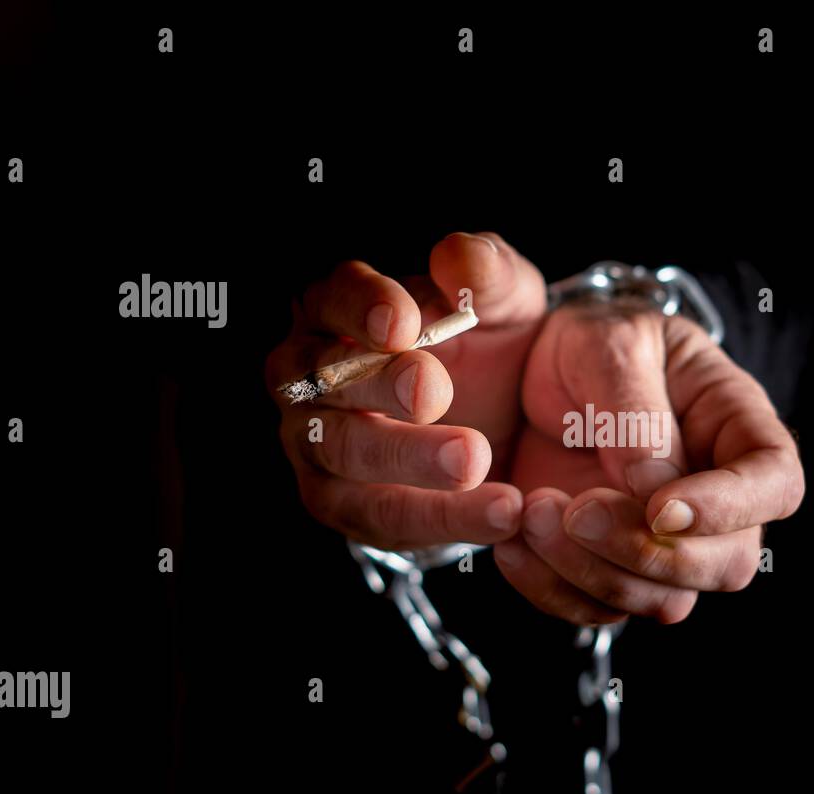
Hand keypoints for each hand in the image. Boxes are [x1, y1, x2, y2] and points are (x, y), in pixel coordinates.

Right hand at [264, 233, 545, 549]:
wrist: (503, 423)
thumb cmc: (487, 348)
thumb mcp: (504, 304)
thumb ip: (488, 274)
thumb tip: (458, 256)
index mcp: (337, 310)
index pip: (333, 298)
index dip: (362, 308)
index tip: (402, 323)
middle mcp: (309, 376)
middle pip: (326, 379)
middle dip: (380, 386)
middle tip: (433, 391)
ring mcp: (315, 443)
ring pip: (343, 453)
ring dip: (407, 459)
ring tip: (475, 460)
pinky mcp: (343, 504)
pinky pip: (377, 516)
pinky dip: (435, 517)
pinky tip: (494, 512)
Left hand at [493, 301, 805, 624]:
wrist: (529, 368)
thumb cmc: (590, 342)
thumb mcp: (609, 346)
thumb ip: (635, 414)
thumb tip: (655, 494)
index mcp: (735, 425)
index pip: (775, 482)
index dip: (730, 508)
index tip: (662, 507)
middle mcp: (715, 497)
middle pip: (728, 562)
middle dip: (650, 552)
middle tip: (577, 510)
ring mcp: (667, 541)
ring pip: (665, 600)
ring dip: (594, 574)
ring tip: (532, 514)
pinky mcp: (612, 567)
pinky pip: (599, 608)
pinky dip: (552, 590)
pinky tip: (513, 544)